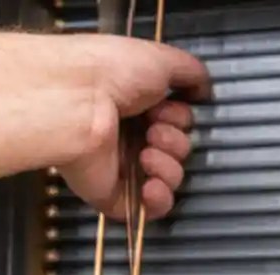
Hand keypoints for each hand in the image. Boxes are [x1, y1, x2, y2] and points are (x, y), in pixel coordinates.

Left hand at [58, 37, 209, 219]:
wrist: (75, 102)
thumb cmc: (113, 74)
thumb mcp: (162, 58)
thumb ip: (190, 72)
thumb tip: (204, 88)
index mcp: (139, 104)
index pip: (179, 123)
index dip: (182, 118)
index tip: (168, 109)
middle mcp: (131, 135)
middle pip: (179, 152)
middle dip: (176, 142)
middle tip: (154, 130)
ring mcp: (122, 168)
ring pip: (170, 181)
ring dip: (169, 167)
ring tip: (147, 153)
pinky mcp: (114, 195)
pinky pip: (151, 211)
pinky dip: (159, 200)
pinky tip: (151, 184)